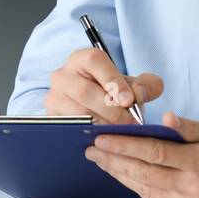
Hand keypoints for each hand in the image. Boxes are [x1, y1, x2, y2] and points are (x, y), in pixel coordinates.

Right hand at [44, 48, 163, 123]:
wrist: (97, 111)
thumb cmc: (114, 94)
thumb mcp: (133, 86)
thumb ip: (146, 85)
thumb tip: (139, 94)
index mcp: (83, 58)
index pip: (95, 61)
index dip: (113, 80)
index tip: (128, 100)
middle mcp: (63, 74)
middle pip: (85, 91)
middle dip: (111, 110)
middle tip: (130, 123)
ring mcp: (54, 96)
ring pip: (77, 112)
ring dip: (102, 124)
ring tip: (120, 132)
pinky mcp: (52, 117)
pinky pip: (70, 128)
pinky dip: (89, 134)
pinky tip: (105, 139)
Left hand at [85, 111, 198, 197]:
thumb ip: (188, 127)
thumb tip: (165, 117)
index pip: (155, 152)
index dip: (126, 144)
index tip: (104, 137)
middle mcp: (192, 188)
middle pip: (144, 172)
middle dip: (114, 159)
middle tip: (93, 149)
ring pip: (144, 188)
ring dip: (119, 173)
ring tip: (101, 160)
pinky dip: (135, 186)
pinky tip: (122, 174)